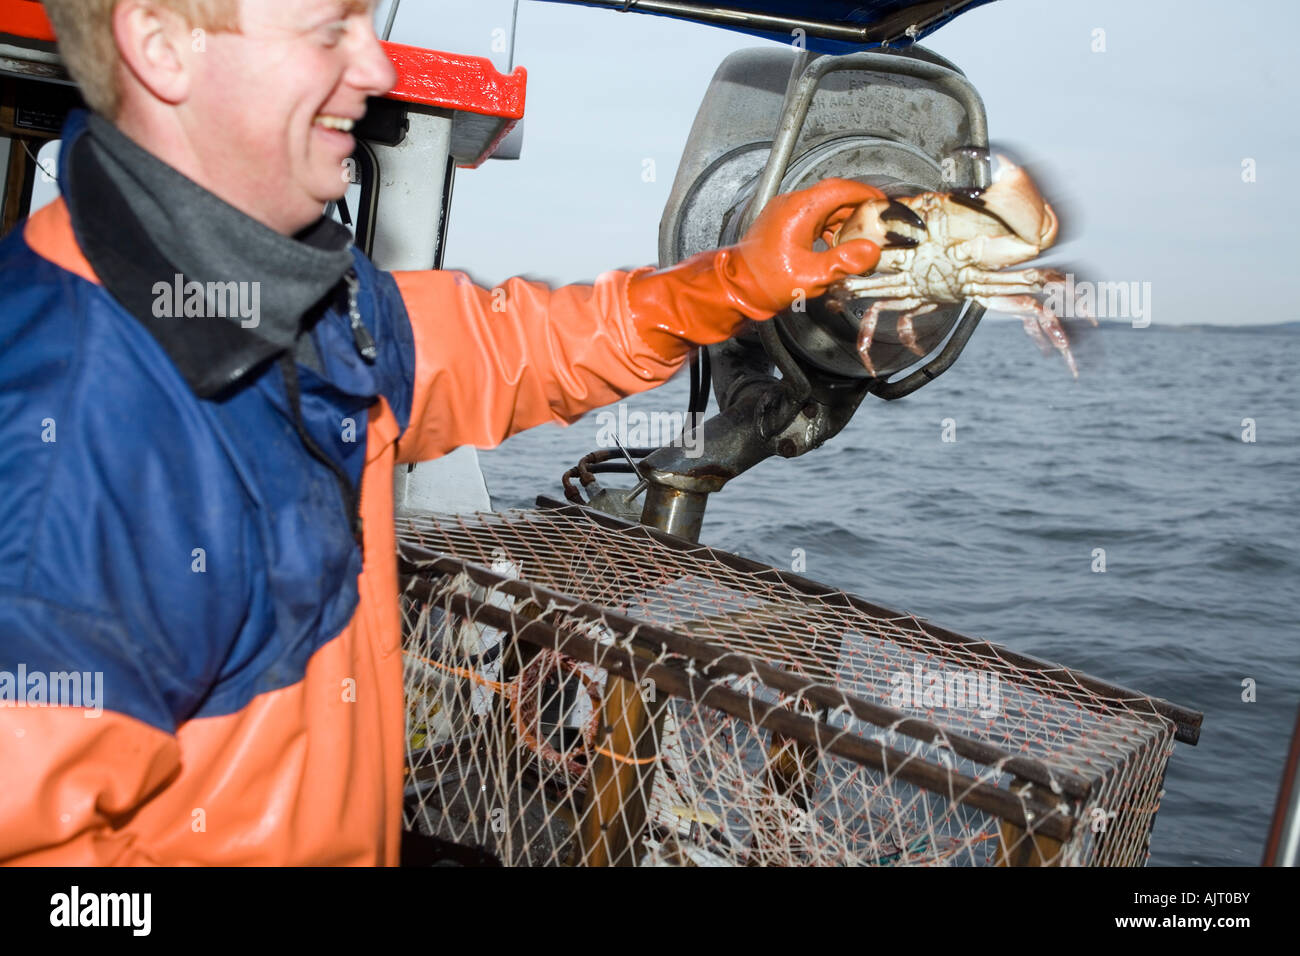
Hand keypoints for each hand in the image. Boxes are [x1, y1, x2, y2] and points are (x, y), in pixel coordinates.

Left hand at [625, 178, 884, 361]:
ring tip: (862, 240)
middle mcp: (790, 205)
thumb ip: (843, 262)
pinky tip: (838, 247)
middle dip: (859, 210)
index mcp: (798, 209)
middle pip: (834, 197)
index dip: (866, 193)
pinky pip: (813, 219)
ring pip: (824, 208)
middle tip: (879, 225)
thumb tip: (870, 251)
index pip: (840, 188)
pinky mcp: (781, 225)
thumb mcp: (810, 276)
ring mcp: (784, 214)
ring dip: (844, 221)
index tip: (884, 203)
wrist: (733, 290)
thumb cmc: (764, 283)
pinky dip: (830, 229)